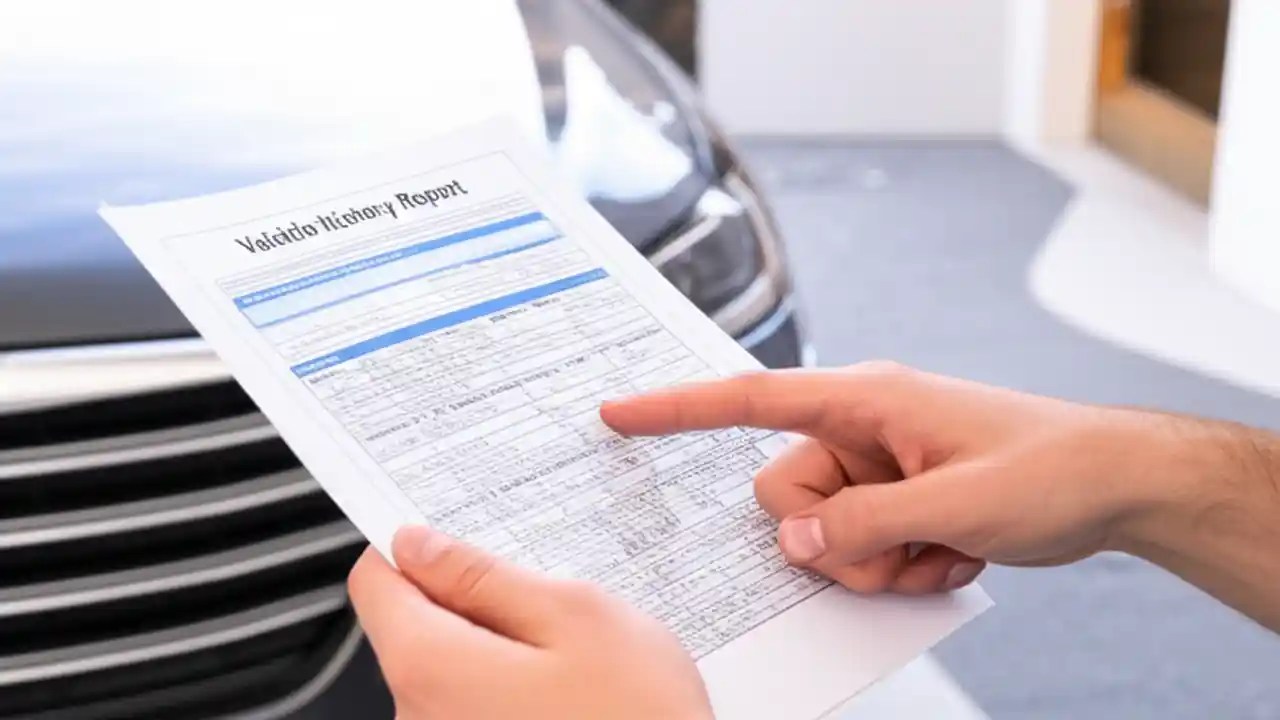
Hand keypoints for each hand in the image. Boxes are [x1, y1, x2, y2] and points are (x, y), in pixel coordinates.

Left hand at [347, 526, 711, 719]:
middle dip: (472, 604)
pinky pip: (470, 708)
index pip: (374, 582)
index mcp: (432, 667)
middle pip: (412, 628)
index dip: (414, 549)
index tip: (454, 539)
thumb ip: (486, 577)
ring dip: (498, 652)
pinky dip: (507, 693)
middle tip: (547, 607)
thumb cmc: (640, 719)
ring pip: (448, 670)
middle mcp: (419, 718)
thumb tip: (419, 547)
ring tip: (570, 662)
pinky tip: (566, 698)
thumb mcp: (577, 616)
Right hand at [601, 362, 1268, 599]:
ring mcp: (876, 465)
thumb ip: (867, 524)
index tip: (618, 413)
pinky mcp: (893, 496)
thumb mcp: (958, 505)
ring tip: (943, 548)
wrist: (1112, 482)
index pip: (751, 399)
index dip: (677, 408)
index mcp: (865, 400)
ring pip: (820, 534)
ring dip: (877, 561)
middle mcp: (859, 428)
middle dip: (838, 544)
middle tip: (906, 549)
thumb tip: (795, 540)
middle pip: (785, 498)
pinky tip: (952, 551)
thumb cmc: (1050, 467)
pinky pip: (857, 547)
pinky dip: (901, 564)